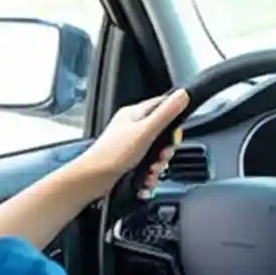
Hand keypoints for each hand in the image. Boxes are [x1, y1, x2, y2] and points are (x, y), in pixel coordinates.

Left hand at [73, 90, 189, 190]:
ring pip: (156, 152)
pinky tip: (146, 179)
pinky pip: (147, 165)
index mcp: (134, 114)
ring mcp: (129, 144)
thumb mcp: (145, 132)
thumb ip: (165, 114)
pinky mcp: (128, 161)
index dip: (174, 119)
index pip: (162, 106)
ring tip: (152, 171)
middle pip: (162, 133)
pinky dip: (150, 174)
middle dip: (165, 150)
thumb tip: (183, 94)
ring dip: (158, 165)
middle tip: (161, 157)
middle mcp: (132, 127)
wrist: (92, 179)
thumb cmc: (113, 154)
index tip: (175, 134)